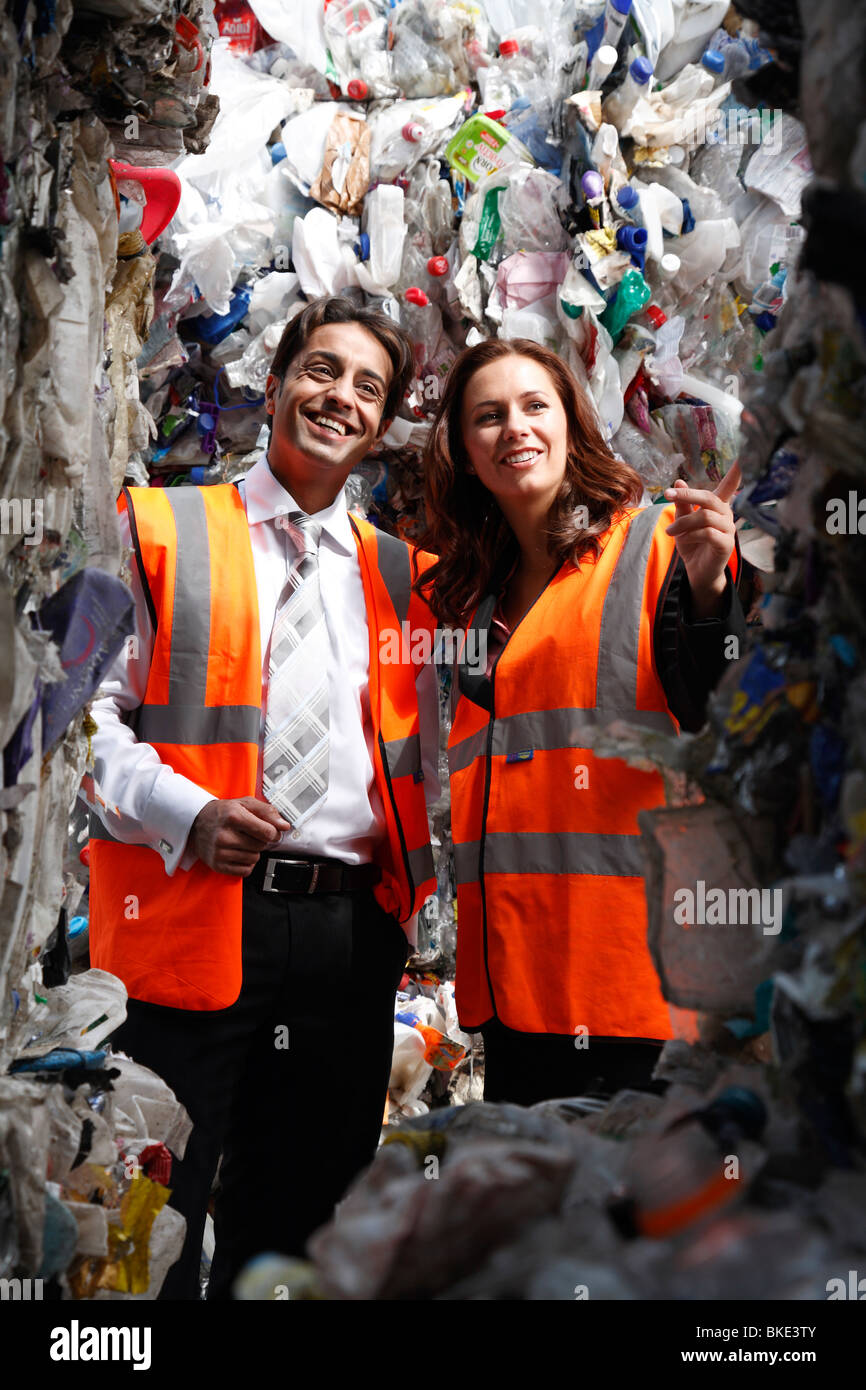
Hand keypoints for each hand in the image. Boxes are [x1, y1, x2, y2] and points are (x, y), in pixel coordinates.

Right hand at [189, 797, 291, 875]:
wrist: (196, 823)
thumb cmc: (224, 813)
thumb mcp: (245, 803)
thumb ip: (268, 812)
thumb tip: (284, 826)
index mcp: (234, 817)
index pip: (268, 832)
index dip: (273, 832)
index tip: (269, 830)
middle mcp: (225, 835)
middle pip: (261, 846)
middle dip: (260, 840)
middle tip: (249, 833)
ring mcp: (219, 852)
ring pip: (254, 859)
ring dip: (253, 852)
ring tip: (241, 842)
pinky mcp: (217, 865)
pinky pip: (245, 871)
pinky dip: (246, 864)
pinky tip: (238, 853)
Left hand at [663, 464, 741, 617]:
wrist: (697, 572)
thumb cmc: (692, 545)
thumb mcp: (682, 522)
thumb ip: (682, 504)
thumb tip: (677, 481)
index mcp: (718, 507)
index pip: (730, 486)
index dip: (736, 473)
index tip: (742, 457)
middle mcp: (726, 515)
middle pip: (710, 497)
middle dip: (687, 494)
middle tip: (668, 496)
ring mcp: (728, 530)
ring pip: (705, 516)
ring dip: (683, 522)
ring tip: (670, 531)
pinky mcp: (726, 544)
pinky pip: (708, 532)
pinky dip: (691, 535)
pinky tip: (683, 540)